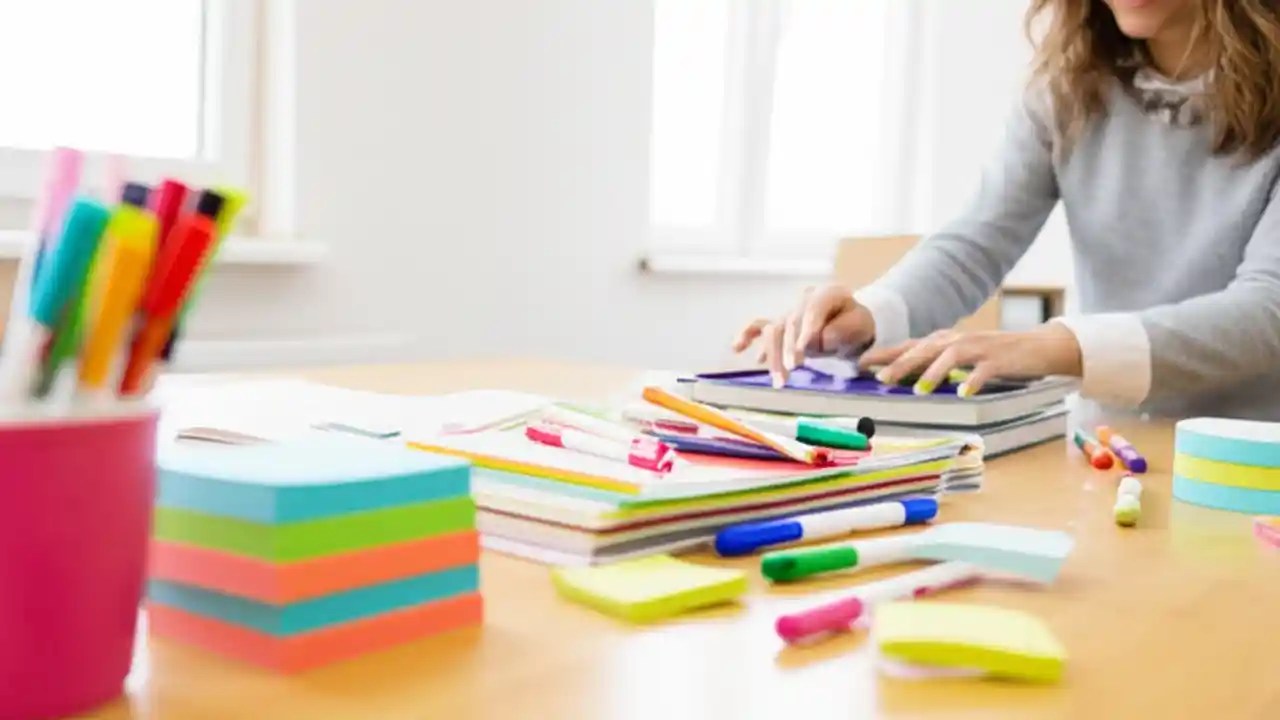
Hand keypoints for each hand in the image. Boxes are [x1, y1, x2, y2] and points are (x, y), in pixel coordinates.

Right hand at [732, 285, 875, 387]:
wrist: (852, 326)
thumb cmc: (858, 325)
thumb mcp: (860, 326)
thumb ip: (841, 331)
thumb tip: (814, 341)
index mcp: (827, 294)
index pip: (813, 309)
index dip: (807, 328)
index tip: (806, 348)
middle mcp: (803, 300)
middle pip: (789, 322)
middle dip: (790, 347)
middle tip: (794, 368)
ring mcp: (789, 313)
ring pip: (773, 330)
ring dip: (773, 355)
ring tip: (779, 380)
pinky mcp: (780, 325)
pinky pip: (759, 326)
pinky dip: (747, 336)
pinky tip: (737, 348)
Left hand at [861, 323, 1082, 396]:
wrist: (1036, 346)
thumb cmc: (992, 355)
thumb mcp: (958, 357)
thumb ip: (933, 364)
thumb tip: (901, 378)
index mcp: (944, 341)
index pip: (908, 346)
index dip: (884, 354)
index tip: (860, 364)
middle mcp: (957, 341)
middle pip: (923, 350)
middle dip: (900, 363)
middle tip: (881, 379)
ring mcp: (978, 348)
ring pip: (950, 357)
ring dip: (933, 372)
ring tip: (919, 389)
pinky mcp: (999, 359)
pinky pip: (984, 371)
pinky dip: (973, 380)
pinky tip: (963, 392)